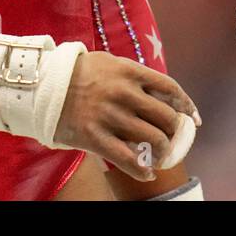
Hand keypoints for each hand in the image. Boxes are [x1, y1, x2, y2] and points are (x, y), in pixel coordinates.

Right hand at [51, 51, 199, 180]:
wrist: (42, 85)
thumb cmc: (79, 73)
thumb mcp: (109, 63)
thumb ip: (135, 75)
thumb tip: (164, 95)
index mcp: (129, 71)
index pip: (170, 89)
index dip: (186, 106)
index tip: (193, 119)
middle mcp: (123, 93)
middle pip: (166, 117)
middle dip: (175, 132)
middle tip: (173, 139)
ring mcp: (110, 116)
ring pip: (153, 140)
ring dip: (163, 151)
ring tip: (161, 156)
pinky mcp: (96, 137)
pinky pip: (129, 159)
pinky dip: (143, 169)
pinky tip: (148, 172)